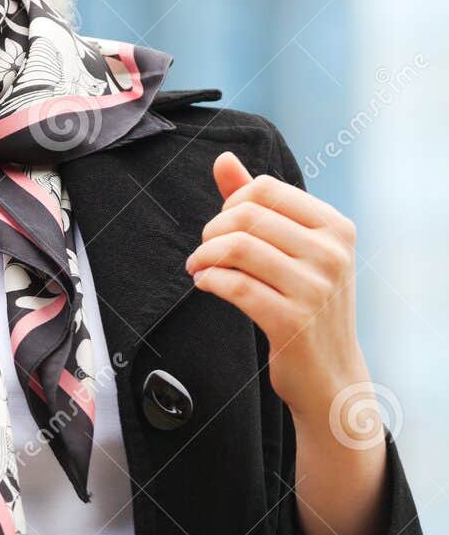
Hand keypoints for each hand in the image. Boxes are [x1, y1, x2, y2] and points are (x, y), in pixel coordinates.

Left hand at [184, 150, 367, 418]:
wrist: (331, 375)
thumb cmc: (307, 304)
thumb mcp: (295, 250)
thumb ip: (259, 203)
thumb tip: (223, 159)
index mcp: (336, 227)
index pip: (266, 188)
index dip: (231, 202)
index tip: (222, 226)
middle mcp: (332, 253)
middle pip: (248, 215)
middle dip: (213, 229)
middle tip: (204, 250)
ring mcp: (315, 288)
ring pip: (238, 247)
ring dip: (205, 256)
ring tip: (198, 267)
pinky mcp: (292, 321)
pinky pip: (234, 285)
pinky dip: (209, 280)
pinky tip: (204, 284)